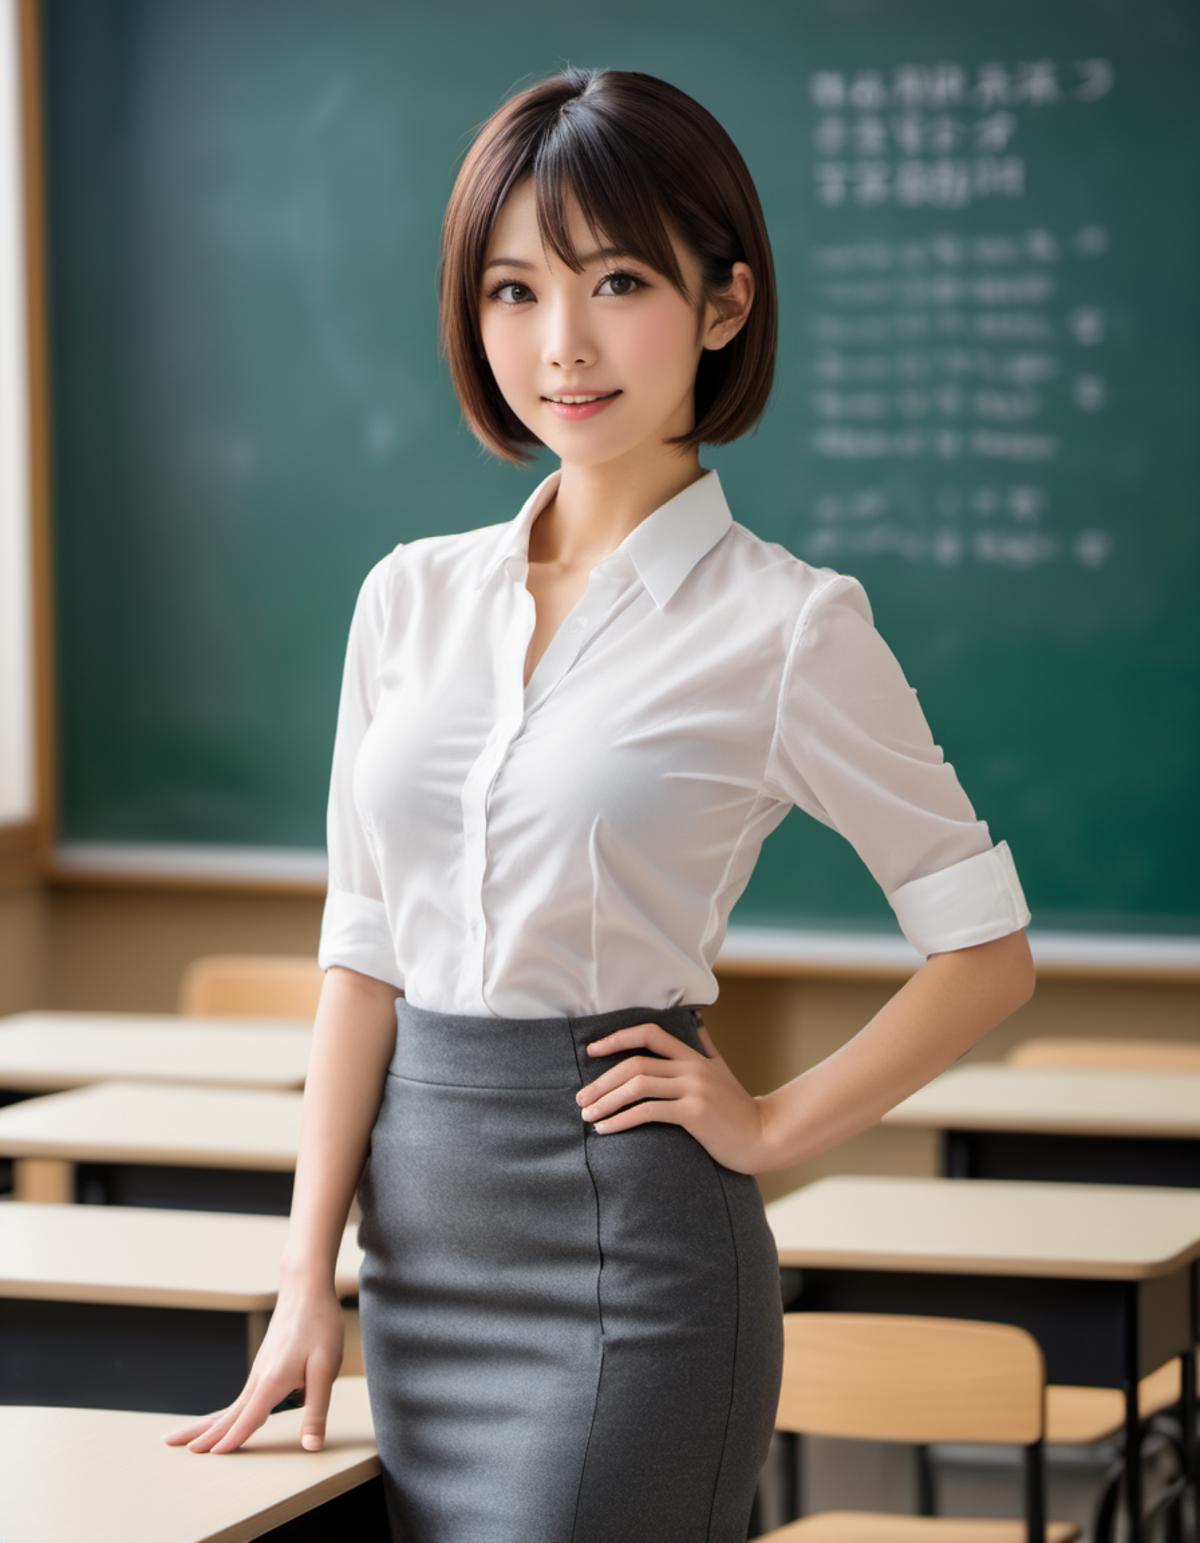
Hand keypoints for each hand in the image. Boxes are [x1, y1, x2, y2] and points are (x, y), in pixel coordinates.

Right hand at [161, 1282, 344, 1453]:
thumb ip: (317, 1409)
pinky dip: (225, 1412)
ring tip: (185, 1438)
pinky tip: (225, 1418)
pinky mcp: (264, 1365)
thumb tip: (311, 1446)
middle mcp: (259, 1378)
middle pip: (227, 1413)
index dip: (231, 1441)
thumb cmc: (319, 1325)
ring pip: (231, 1405)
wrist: (305, 1288)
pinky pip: (241, 1396)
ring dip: (208, 1423)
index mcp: (271, 1382)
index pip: (247, 1420)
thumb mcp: (325, 1368)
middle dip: (201, 1432)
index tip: (207, 1458)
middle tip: (169, 1445)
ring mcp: (259, 1371)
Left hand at [576, 1020, 771, 1174]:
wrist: (765, 1136)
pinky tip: (606, 1129)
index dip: (617, 1037)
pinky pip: (648, 1112)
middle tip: (581, 1099)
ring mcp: (693, 1089)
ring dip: (606, 1101)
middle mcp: (691, 1068)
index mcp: (693, 1056)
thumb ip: (705, 1047)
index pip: (649, 1033)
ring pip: (638, 1086)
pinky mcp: (694, 1113)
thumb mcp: (721, 1070)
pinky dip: (621, 1120)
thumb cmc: (738, 1107)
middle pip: (635, 1064)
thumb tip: (694, 1023)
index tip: (592, 1050)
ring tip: (588, 1116)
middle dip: (602, 1081)